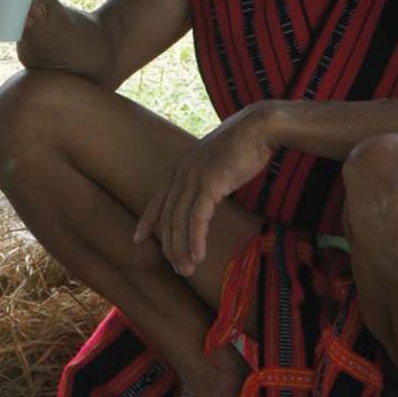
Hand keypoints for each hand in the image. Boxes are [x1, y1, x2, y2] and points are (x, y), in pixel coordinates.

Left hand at [135, 106, 277, 275]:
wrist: (259, 127)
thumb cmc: (244, 146)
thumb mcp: (217, 163)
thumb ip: (207, 179)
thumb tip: (208, 197)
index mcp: (181, 167)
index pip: (158, 199)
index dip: (147, 221)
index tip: (138, 239)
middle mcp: (182, 172)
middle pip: (167, 217)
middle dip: (169, 246)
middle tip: (178, 269)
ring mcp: (194, 177)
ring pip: (179, 221)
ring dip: (182, 249)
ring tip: (187, 269)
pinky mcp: (209, 183)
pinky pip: (197, 219)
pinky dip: (196, 240)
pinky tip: (198, 256)